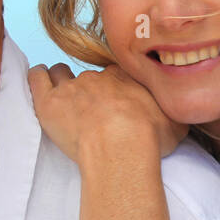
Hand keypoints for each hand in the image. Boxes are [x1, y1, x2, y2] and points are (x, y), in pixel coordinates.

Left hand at [27, 62, 187, 163]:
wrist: (122, 146)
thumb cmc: (150, 138)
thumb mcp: (176, 124)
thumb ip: (175, 114)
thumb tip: (182, 115)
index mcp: (125, 79)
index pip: (115, 75)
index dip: (115, 89)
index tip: (118, 104)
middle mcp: (96, 78)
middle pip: (88, 77)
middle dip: (89, 91)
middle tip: (93, 112)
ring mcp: (70, 88)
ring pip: (60, 72)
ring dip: (60, 82)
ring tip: (64, 100)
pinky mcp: (48, 102)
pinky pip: (36, 77)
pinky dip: (37, 79)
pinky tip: (40, 86)